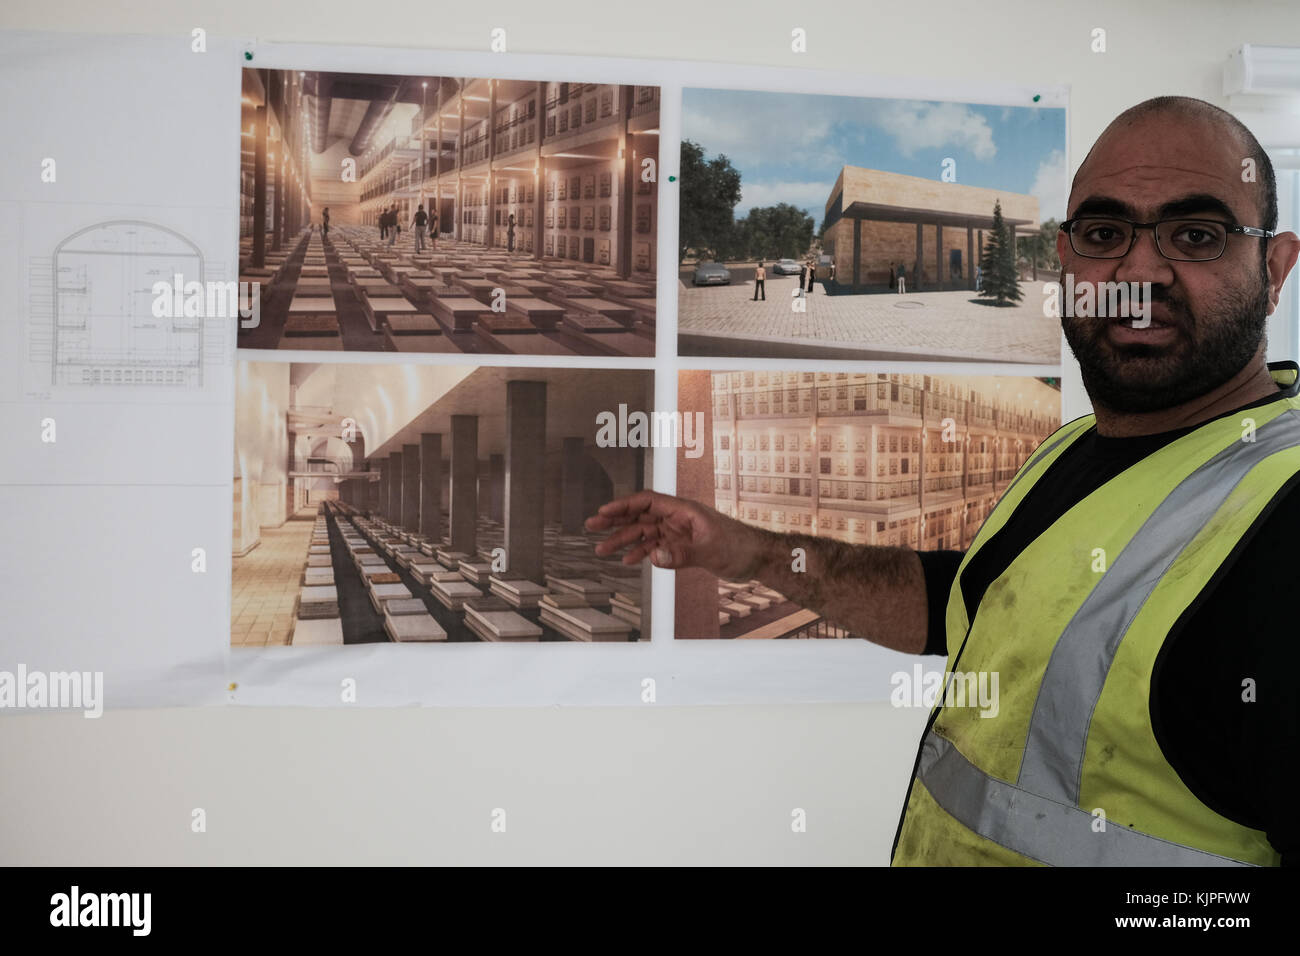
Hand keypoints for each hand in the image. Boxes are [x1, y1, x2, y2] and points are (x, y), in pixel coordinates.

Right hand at [585, 490, 758, 579]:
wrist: (756, 558)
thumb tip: (654, 556)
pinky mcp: (682, 546)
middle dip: (615, 520)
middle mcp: (678, 518)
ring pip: (644, 533)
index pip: (647, 502)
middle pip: (640, 515)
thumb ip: (681, 554)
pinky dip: (641, 553)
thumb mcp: (710, 551)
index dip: (623, 505)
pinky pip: (655, 547)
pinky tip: (628, 560)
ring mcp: (679, 532)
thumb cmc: (739, 546)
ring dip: (623, 540)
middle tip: (591, 525)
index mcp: (683, 510)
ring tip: (601, 550)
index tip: (603, 511)